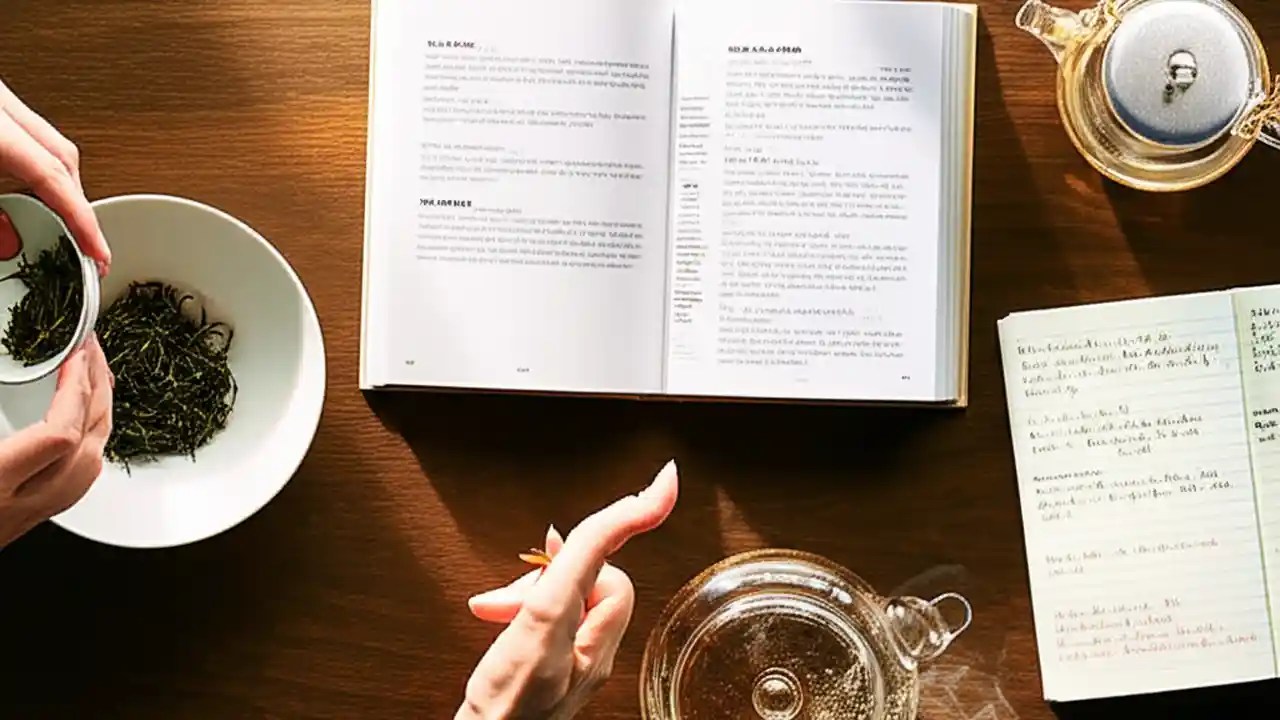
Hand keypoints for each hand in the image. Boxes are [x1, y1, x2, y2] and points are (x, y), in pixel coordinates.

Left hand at [0, 78, 109, 271]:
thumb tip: (7, 241)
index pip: (53, 175)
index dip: (81, 219)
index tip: (99, 253)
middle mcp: (0, 106)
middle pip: (62, 157)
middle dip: (79, 206)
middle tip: (86, 246)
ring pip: (49, 144)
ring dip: (60, 186)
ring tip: (62, 222)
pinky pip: (29, 134)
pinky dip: (38, 165)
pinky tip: (30, 187)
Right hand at [0, 334, 111, 547]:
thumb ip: (0, 416)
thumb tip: (4, 373)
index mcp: (0, 481)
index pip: (61, 435)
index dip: (75, 390)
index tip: (76, 354)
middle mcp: (32, 497)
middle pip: (90, 436)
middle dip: (97, 384)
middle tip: (91, 347)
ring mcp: (46, 504)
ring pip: (96, 449)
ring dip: (100, 403)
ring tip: (93, 369)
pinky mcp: (49, 504)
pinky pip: (88, 461)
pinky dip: (93, 426)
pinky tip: (86, 409)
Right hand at [456, 460, 679, 719]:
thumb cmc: (508, 704)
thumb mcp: (542, 621)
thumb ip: (568, 570)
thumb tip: (578, 529)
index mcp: (597, 635)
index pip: (611, 557)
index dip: (634, 514)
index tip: (664, 480)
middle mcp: (592, 646)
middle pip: (582, 574)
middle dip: (543, 570)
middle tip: (510, 595)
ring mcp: (570, 656)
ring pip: (559, 591)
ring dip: (524, 591)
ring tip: (497, 612)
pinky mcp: (547, 665)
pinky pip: (545, 615)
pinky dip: (518, 608)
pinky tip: (499, 618)